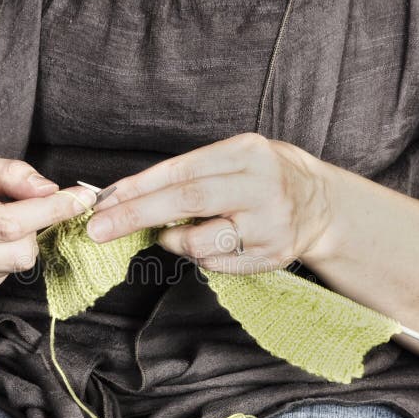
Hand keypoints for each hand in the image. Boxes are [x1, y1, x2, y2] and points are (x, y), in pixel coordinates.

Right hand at [0, 151, 94, 308]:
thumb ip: (8, 173)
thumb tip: (51, 189)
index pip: (8, 223)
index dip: (52, 211)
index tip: (82, 198)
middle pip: (19, 253)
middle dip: (35, 227)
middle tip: (24, 206)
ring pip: (14, 268)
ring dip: (15, 243)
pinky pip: (0, 279)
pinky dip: (0, 259)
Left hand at [86, 133, 330, 272]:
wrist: (320, 204)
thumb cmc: (263, 176)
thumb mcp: (234, 157)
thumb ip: (189, 174)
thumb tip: (126, 197)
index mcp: (247, 153)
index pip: (182, 171)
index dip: (138, 188)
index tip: (102, 201)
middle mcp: (262, 187)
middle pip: (188, 201)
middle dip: (135, 216)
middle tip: (98, 229)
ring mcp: (269, 225)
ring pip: (200, 242)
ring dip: (172, 241)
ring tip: (173, 233)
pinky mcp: (271, 256)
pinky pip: (216, 264)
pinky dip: (197, 256)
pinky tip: (207, 243)